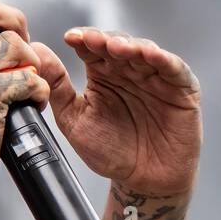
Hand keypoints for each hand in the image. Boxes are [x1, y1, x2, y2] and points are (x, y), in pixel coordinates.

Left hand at [32, 28, 201, 196]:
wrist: (143, 182)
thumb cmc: (109, 151)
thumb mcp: (75, 120)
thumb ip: (57, 88)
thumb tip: (37, 52)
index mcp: (102, 74)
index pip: (91, 48)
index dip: (82, 39)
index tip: (69, 37)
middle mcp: (128, 70)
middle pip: (117, 44)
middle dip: (103, 40)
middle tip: (90, 40)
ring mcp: (156, 77)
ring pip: (144, 51)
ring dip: (131, 46)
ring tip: (115, 47)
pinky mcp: (182, 88)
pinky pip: (175, 69)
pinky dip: (163, 59)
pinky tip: (151, 55)